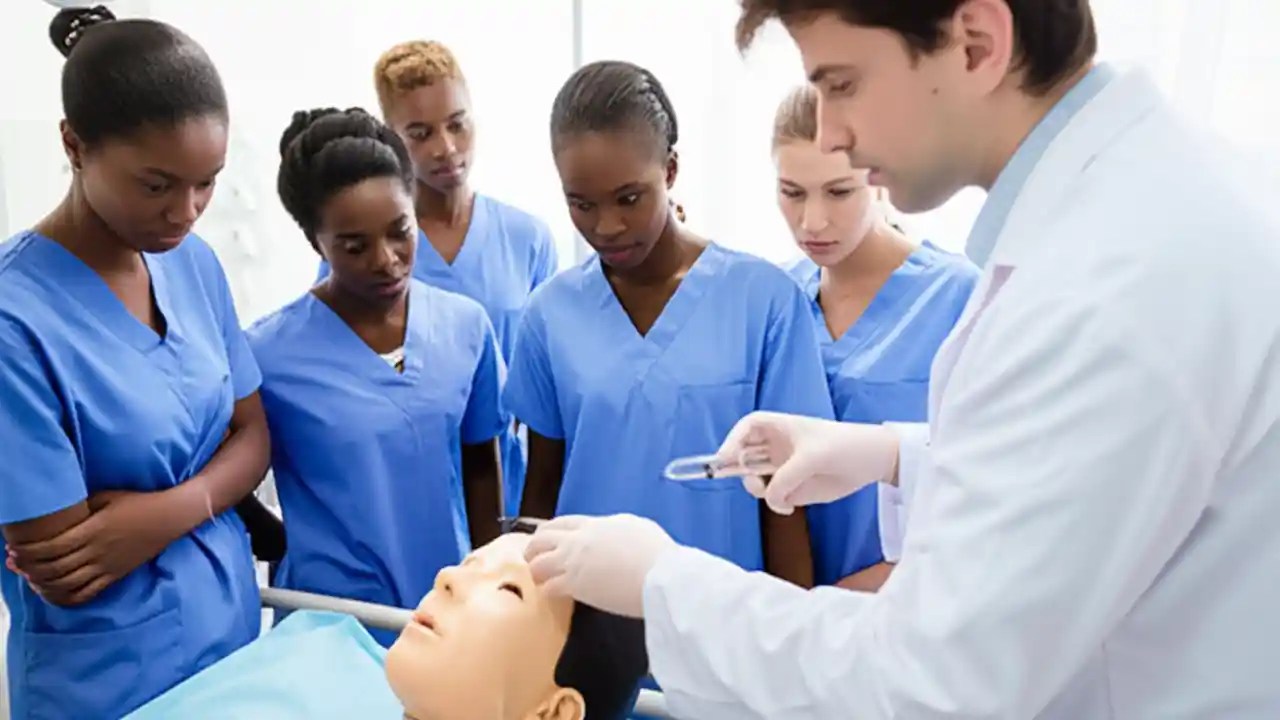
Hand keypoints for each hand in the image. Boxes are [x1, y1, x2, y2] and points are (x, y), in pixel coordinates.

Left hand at [7, 490, 177, 605]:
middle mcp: (98, 551)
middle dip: (28, 567)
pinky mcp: (115, 576)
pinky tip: (52, 592)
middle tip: (12, 562)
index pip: (52, 546)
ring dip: (42, 584)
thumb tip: (53, 512)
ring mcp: (107, 566)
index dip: (28, 550)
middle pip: (55, 567)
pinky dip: (65, 597)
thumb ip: (80, 506)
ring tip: (28, 577)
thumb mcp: (106, 496)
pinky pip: (87, 593)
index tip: (13, 547)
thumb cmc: (137, 502)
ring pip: (67, 584)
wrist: (169, 518)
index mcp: (94, 529)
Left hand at [524, 514, 677, 617]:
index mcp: (594, 524)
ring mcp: (572, 563)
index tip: (545, 537)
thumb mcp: (635, 526)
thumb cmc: (655, 551)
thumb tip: (611, 534)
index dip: (548, 530)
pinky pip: (548, 587)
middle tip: (533, 559)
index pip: (561, 522)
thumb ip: (615, 528)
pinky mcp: (574, 586)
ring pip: (538, 564)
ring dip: (535, 570)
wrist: (658, 576)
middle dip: (533, 548)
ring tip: (538, 579)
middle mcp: (577, 540)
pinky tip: (551, 595)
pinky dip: (547, 590)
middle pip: (541, 539)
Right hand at [717, 411, 899, 514]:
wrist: (872, 462)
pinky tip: (789, 507)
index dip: (732, 440)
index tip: (724, 457)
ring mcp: (784, 469)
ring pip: (755, 480)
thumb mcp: (812, 458)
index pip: (747, 428)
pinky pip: (774, 498)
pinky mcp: (794, 489)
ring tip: (775, 495)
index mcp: (780, 428)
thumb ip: (785, 478)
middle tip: (746, 481)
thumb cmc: (843, 446)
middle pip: (743, 455)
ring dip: (757, 489)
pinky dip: (776, 503)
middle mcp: (777, 448)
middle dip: (737, 467)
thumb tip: (768, 497)